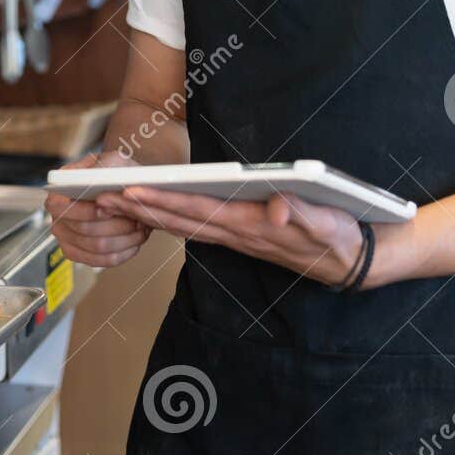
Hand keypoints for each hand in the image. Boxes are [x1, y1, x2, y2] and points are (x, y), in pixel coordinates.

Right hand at [45, 151, 151, 268]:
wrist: (126, 189)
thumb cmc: (117, 173)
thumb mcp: (113, 160)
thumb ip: (104, 166)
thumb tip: (94, 180)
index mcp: (58, 192)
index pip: (61, 207)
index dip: (84, 211)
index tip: (108, 208)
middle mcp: (58, 217)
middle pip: (83, 230)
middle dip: (114, 224)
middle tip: (135, 216)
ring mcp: (68, 239)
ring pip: (98, 247)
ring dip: (125, 237)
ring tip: (140, 225)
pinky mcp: (82, 255)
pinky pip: (104, 260)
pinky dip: (125, 251)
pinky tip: (135, 239)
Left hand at [98, 187, 365, 286]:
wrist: (352, 262)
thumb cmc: (339, 236)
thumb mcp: (327, 222)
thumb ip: (301, 214)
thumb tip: (277, 208)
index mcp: (251, 226)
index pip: (197, 211)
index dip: (162, 201)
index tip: (130, 192)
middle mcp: (238, 233)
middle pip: (179, 219)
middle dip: (140, 208)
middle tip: (102, 197)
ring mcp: (237, 237)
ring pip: (184, 225)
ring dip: (149, 214)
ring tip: (115, 202)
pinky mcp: (242, 235)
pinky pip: (198, 227)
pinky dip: (171, 218)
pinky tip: (154, 212)